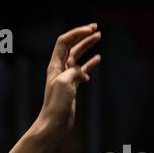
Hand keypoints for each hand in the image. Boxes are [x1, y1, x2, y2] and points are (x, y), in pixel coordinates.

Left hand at [37, 23, 101, 139]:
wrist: (54, 124)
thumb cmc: (56, 105)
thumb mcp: (65, 83)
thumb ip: (73, 71)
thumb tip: (81, 70)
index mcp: (55, 66)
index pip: (64, 42)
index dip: (76, 33)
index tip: (91, 30)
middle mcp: (59, 70)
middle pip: (71, 47)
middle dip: (82, 36)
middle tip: (96, 29)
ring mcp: (66, 78)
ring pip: (77, 57)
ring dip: (87, 46)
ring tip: (99, 37)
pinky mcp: (72, 87)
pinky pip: (82, 71)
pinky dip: (90, 64)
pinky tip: (98, 60)